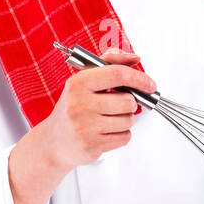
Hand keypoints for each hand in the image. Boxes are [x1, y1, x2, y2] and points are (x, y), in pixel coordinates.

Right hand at [37, 48, 156, 170]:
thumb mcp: (84, 81)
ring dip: (125, 120)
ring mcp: (85, 126)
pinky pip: (124, 137)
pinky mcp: (92, 145)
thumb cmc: (73, 108)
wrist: (54, 141)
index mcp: (78, 83)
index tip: (149, 84)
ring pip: (128, 120)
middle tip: (119, 105)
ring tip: (108, 120)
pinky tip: (106, 132)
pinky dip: (121, 135)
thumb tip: (134, 58)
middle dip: (130, 104)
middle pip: (128, 101)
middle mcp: (79, 104)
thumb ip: (109, 64)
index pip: (117, 74)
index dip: (139, 78)